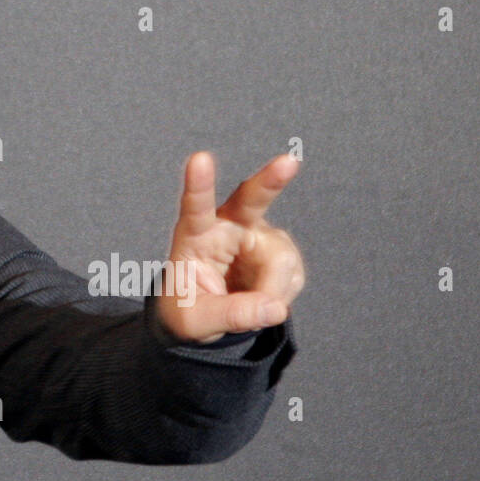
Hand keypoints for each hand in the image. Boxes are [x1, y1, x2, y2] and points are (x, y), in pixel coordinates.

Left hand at [154, 151, 304, 343]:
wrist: (204, 314)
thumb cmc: (187, 309)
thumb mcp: (194, 321)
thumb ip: (230, 315)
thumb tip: (275, 308)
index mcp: (194, 235)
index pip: (195, 208)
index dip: (198, 185)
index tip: (199, 158)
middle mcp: (228, 227)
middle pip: (250, 200)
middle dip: (270, 181)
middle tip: (288, 162)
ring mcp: (257, 236)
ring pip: (280, 259)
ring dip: (272, 290)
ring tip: (250, 306)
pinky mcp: (279, 252)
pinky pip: (292, 276)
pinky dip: (280, 295)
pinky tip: (262, 296)